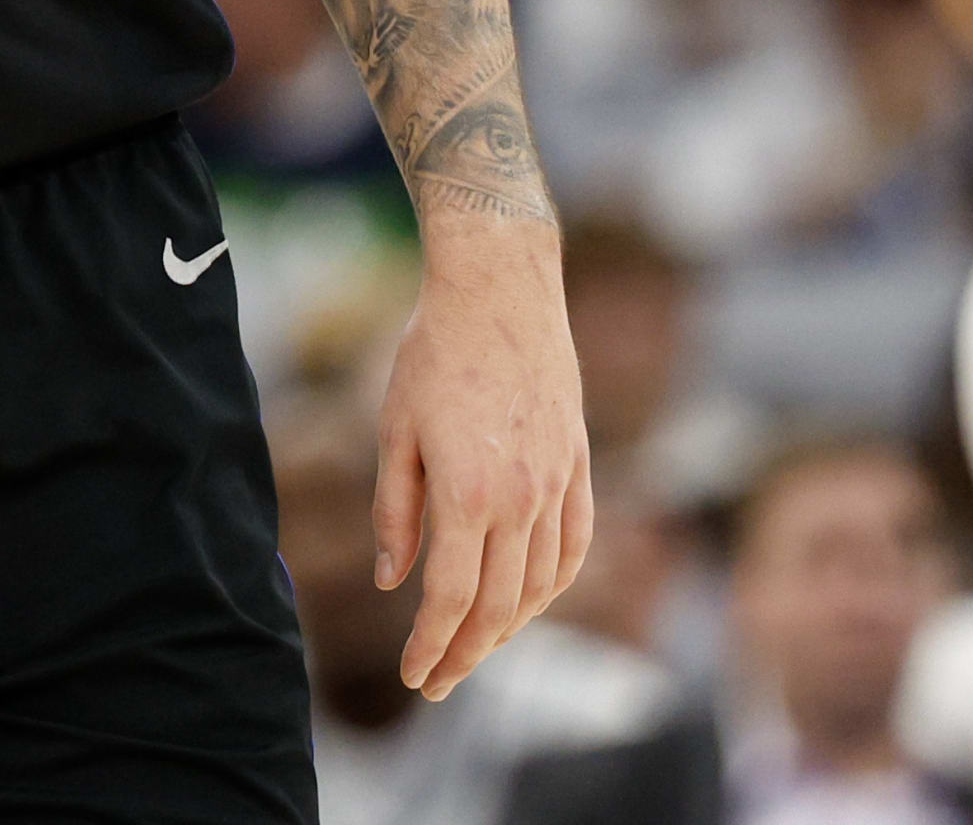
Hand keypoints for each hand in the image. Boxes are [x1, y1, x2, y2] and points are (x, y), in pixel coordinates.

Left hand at [374, 209, 591, 699]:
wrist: (500, 290)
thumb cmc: (432, 353)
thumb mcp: (394, 430)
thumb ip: (396, 513)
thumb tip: (393, 581)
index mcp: (468, 494)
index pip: (454, 600)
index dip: (432, 647)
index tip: (413, 677)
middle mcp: (522, 499)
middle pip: (500, 607)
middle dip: (466, 655)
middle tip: (436, 683)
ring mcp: (558, 484)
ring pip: (542, 585)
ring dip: (511, 629)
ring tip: (476, 650)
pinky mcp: (579, 465)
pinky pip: (575, 546)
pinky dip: (554, 586)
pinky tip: (531, 601)